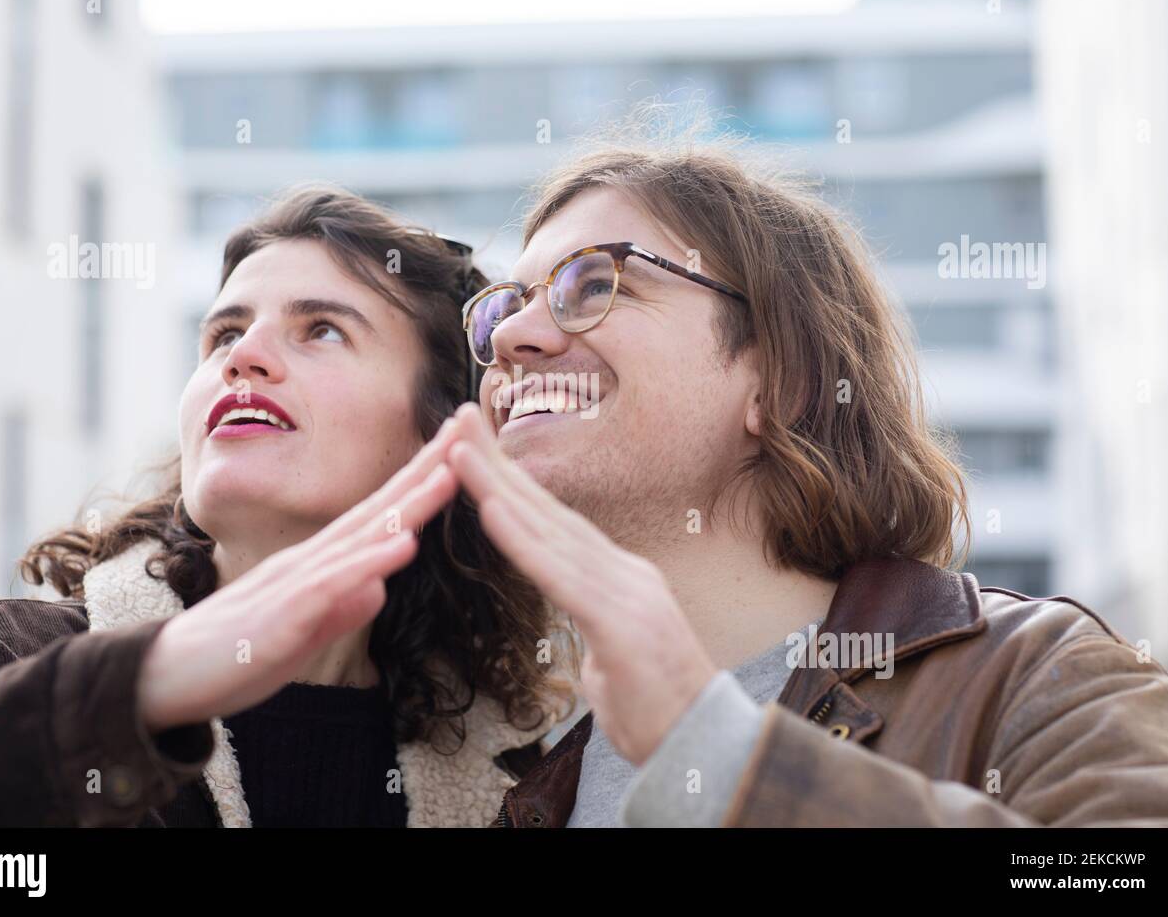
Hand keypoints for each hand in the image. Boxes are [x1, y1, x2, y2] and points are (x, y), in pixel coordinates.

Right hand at [137, 419, 460, 731]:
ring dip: (409, 505)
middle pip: (379, 509)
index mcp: (318, 565)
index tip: (459, 450)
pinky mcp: (283, 617)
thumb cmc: (232, 654)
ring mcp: (296, 585)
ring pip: (363, 537)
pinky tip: (403, 546)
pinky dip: (369, 564)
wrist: (162, 680)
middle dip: (426, 470)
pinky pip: (332, 587)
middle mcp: (310, 562)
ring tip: (451, 473)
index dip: (420, 480)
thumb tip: (379, 586)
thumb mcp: (300, 633)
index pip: (379, 515)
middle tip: (468, 429)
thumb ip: (339, 609)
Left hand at [443, 403, 715, 764]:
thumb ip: (599, 637)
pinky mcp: (621, 624)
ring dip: (499, 487)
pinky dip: (523, 542)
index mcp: (618, 578)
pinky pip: (561, 577)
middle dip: (500, 462)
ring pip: (549, 531)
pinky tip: (492, 511)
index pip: (555, 522)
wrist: (708, 750)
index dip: (513, 482)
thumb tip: (588, 645)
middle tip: (458, 416)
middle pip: (548, 510)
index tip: (475, 448)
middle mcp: (622, 572)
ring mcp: (626, 593)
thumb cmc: (660, 712)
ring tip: (459, 450)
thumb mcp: (617, 662)